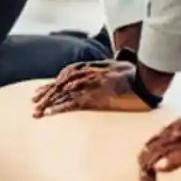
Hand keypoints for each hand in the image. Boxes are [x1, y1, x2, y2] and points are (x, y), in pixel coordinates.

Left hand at [31, 60, 149, 116]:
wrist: (147, 78)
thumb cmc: (136, 73)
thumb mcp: (116, 67)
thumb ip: (103, 69)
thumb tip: (98, 74)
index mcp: (92, 66)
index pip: (66, 74)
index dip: (53, 83)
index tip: (42, 91)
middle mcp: (88, 73)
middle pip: (61, 83)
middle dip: (47, 92)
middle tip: (33, 102)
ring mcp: (91, 84)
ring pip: (64, 92)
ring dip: (49, 102)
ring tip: (37, 112)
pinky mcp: (96, 96)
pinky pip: (74, 102)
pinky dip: (60, 107)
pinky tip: (50, 113)